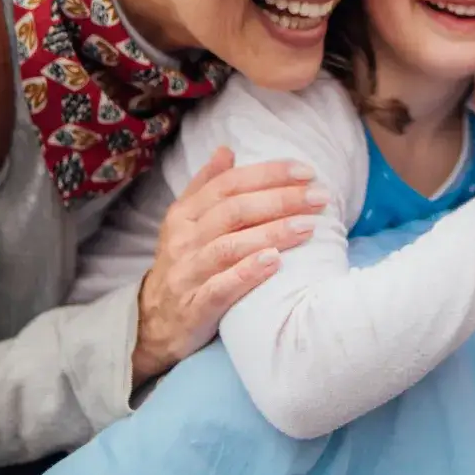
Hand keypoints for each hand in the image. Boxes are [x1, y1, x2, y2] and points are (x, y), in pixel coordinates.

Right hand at [132, 147, 325, 384]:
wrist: (154, 324)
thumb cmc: (184, 265)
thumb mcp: (186, 223)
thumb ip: (206, 186)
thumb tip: (226, 150)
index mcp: (184, 215)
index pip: (228, 184)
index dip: (268, 174)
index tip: (306, 171)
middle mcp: (183, 240)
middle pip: (233, 211)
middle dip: (280, 200)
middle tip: (319, 197)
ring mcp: (187, 274)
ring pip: (229, 247)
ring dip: (272, 233)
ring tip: (308, 226)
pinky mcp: (194, 308)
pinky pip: (220, 288)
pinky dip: (248, 273)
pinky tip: (275, 263)